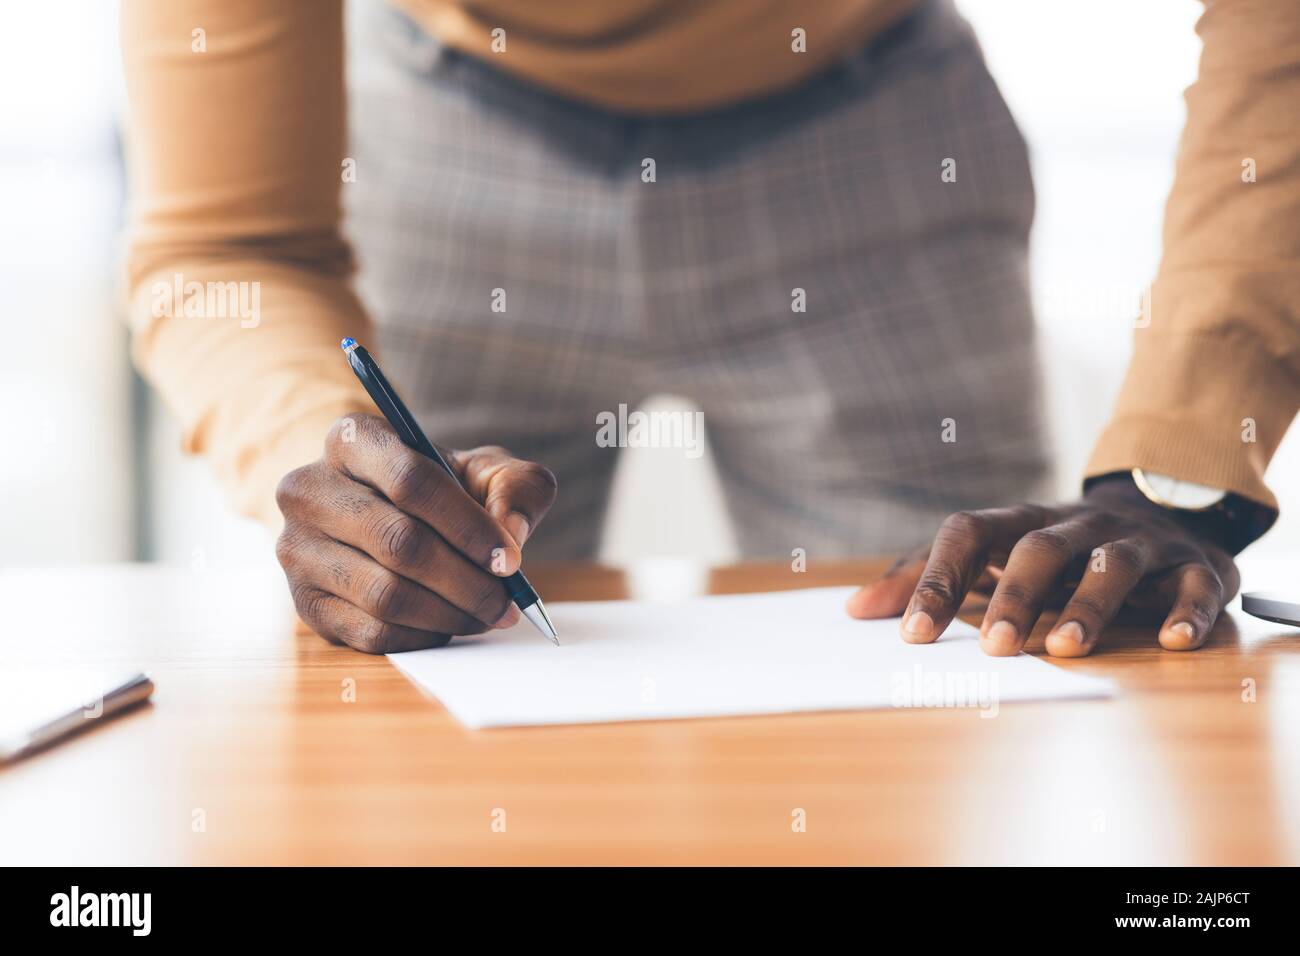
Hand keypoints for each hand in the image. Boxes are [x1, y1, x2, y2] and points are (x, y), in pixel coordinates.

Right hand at [275, 413, 556, 653]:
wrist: (381, 514)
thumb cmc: (440, 490)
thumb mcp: (485, 471)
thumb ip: (517, 488)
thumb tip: (512, 533)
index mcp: (353, 439)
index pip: (412, 480)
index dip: (468, 526)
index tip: (510, 559)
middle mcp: (309, 491)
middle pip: (399, 543)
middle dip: (466, 580)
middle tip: (507, 601)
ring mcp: (298, 549)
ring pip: (386, 594)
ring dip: (450, 613)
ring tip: (486, 614)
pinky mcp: (304, 603)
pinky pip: (372, 631)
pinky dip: (422, 636)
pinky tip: (448, 624)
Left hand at [846, 479, 1239, 656]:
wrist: (1160, 509)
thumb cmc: (1053, 549)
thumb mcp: (991, 555)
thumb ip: (925, 579)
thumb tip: (855, 610)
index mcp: (1019, 522)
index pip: (968, 534)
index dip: (939, 578)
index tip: (911, 633)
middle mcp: (1075, 524)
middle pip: (1038, 547)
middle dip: (1014, 595)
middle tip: (994, 649)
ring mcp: (1136, 541)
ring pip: (1110, 563)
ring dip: (1089, 605)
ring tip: (1066, 649)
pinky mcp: (1193, 565)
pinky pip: (1192, 585)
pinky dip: (1184, 610)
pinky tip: (1171, 640)